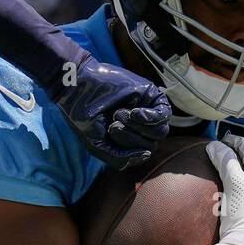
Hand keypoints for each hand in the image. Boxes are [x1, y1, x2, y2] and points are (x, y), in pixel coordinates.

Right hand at [48, 53, 170, 169]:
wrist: (79, 86)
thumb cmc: (85, 115)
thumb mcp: (97, 145)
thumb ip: (120, 158)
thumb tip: (147, 154)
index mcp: (129, 139)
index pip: (141, 154)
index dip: (127, 150)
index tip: (109, 134)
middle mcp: (140, 127)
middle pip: (151, 144)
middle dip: (130, 138)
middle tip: (112, 124)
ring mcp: (148, 110)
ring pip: (159, 132)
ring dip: (138, 127)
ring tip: (119, 114)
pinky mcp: (151, 95)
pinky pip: (164, 114)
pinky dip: (150, 118)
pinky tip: (134, 112)